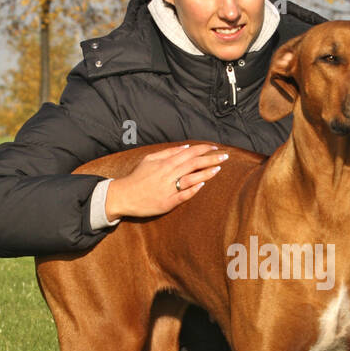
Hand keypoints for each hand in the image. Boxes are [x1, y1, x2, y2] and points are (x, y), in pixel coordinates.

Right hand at [105, 143, 229, 218]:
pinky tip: (203, 185)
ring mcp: (168, 189)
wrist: (124, 195)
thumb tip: (185, 147)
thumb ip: (167, 152)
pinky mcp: (167, 203)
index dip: (203, 149)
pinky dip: (193, 190)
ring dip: (205, 173)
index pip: (188, 153)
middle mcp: (168, 174)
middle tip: (225, 156)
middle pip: (193, 164)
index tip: (215, 147)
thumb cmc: (137, 177)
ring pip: (190, 179)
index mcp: (165, 163)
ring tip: (218, 168)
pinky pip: (183, 196)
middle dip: (210, 159)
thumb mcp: (149, 159)